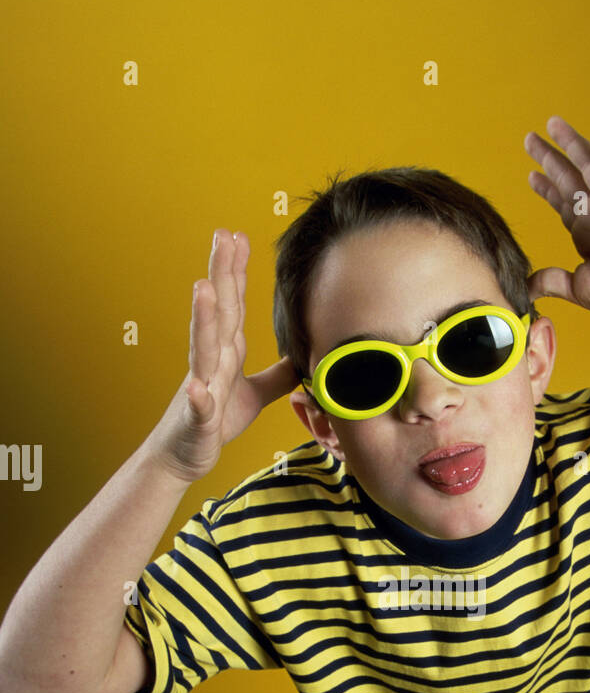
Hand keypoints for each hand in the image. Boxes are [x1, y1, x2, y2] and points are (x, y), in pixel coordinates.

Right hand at [149, 229, 297, 482]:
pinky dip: (197, 397)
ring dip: (203, 320)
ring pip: (202, 350)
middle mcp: (211, 362)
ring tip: (202, 288)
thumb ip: (276, 374)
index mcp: (226, 353)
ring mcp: (201, 387)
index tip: (238, 235)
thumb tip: (301, 355)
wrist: (185, 457)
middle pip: (218, 313)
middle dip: (220, 274)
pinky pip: (198, 406)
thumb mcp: (254, 394)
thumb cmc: (217, 422)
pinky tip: (194, 386)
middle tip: (222, 236)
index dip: (237, 271)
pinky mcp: (197, 418)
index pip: (234, 305)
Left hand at [524, 104, 589, 335]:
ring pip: (589, 165)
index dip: (546, 187)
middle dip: (549, 158)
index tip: (531, 174)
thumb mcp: (577, 288)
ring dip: (572, 142)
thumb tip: (522, 287)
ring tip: (552, 122)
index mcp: (585, 233)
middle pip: (568, 178)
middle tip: (529, 139)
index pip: (561, 202)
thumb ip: (550, 282)